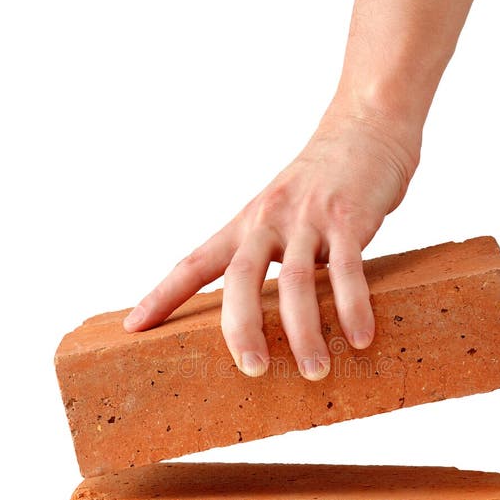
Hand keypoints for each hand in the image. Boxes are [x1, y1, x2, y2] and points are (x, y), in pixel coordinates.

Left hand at [123, 101, 418, 379]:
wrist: (364, 128)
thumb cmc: (320, 184)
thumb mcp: (279, 215)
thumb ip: (266, 257)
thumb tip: (256, 311)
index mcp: (245, 226)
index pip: (194, 263)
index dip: (162, 295)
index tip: (134, 328)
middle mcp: (268, 222)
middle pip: (241, 278)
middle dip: (241, 329)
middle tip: (251, 371)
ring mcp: (309, 219)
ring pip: (297, 281)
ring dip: (304, 331)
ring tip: (312, 371)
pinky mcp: (349, 218)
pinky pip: (348, 268)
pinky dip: (352, 306)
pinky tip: (360, 338)